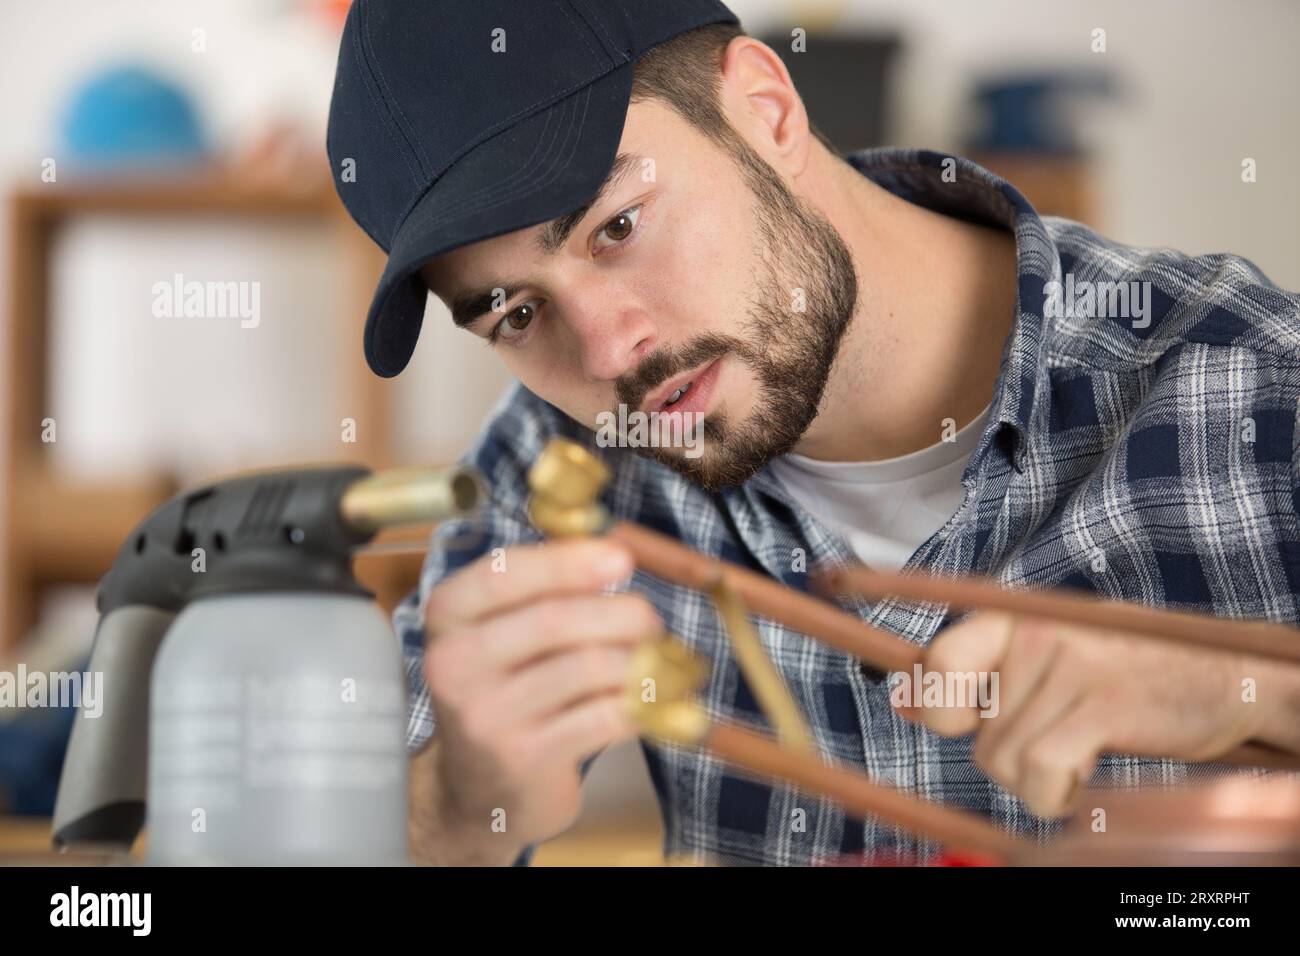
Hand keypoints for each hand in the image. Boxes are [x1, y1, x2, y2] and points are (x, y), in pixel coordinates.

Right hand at [418, 538, 660, 858]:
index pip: (505, 573)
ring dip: (639, 658)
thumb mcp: (501, 632)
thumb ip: (544, 588)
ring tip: (655, 659)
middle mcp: (455, 664)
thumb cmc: (506, 690)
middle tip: (649, 619)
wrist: (477, 789)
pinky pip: (605, 715)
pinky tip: (652, 698)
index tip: (621, 558)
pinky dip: (642, 701)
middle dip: (620, 613)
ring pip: (588, 667)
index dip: (569, 562)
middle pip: (556, 619)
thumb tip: (614, 554)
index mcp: (449, 615)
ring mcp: (488, 716)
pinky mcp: (526, 760)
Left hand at [897, 613, 1294, 816]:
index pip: (936, 660)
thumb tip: (900, 699)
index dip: (934, 706)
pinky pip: (1041, 775)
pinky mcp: (1102, 706)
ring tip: (1080, 753)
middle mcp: (1036, 634)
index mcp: (1015, 617)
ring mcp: (1068, 667)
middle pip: (977, 735)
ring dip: (1038, 780)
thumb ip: (979, 672)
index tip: (960, 723)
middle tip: (1052, 744)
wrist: (1227, 677)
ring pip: (1005, 762)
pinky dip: (1057, 796)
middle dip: (1008, 758)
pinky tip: (1084, 776)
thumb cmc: (1127, 671)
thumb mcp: (1048, 654)